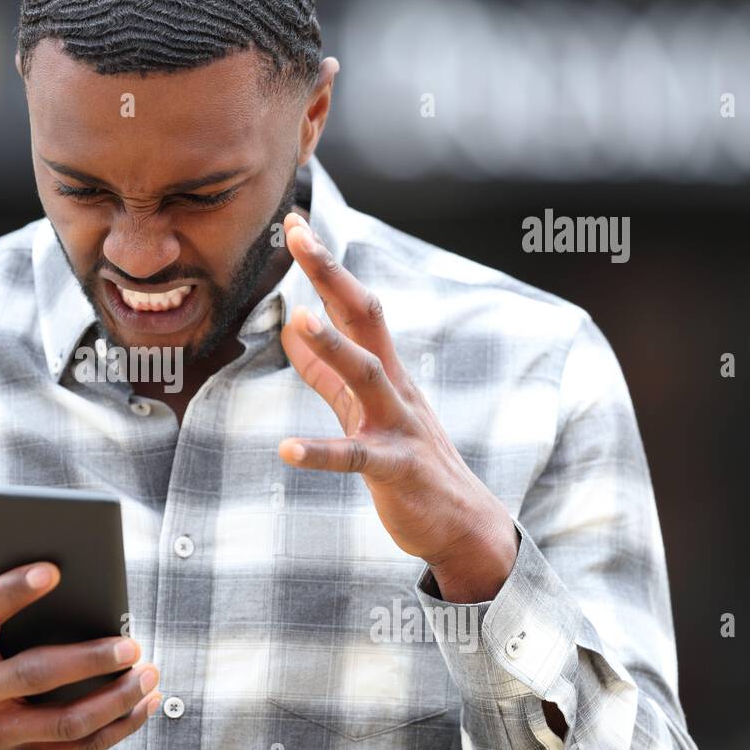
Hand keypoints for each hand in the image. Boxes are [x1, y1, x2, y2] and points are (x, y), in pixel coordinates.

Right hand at [0, 561, 161, 749]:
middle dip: (90, 659)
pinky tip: (142, 705)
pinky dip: (117, 726)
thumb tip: (78, 599)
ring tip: (149, 674)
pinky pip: (77, 748)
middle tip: (131, 644)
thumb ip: (0, 625)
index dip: (14, 590)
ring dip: (117, 699)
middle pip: (36, 673)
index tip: (53, 570)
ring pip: (67, 721)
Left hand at [276, 211, 518, 602]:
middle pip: (366, 318)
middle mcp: (395, 387)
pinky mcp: (396, 469)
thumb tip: (290, 332)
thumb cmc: (409, 461)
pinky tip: (286, 450)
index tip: (294, 223)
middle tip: (298, 236)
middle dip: (332, 275)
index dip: (324, 265)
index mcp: (386, 370)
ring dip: (334, 346)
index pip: (352, 305)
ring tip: (299, 318)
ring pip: (368, 376)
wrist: (463, 525)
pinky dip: (321, 453)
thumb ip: (325, 373)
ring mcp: (398, 426)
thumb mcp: (362, 410)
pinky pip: (357, 458)